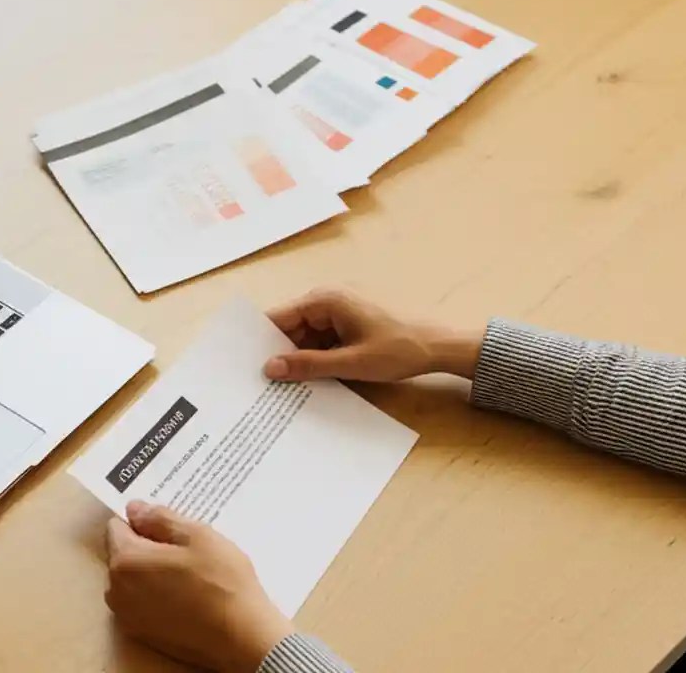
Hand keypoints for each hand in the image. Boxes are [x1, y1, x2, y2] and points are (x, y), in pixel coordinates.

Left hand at [105, 501, 293, 672]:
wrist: (241, 638)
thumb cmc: (222, 582)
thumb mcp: (197, 535)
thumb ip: (159, 518)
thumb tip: (134, 508)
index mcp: (125, 560)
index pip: (117, 526)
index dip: (142, 522)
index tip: (168, 528)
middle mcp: (115, 589)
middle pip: (122, 553)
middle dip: (146, 547)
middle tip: (184, 551)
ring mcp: (126, 615)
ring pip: (131, 579)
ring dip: (149, 572)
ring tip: (187, 575)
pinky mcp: (140, 634)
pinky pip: (139, 602)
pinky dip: (154, 595)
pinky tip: (184, 597)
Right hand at [263, 288, 481, 381]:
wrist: (441, 346)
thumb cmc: (399, 349)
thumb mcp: (350, 363)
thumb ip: (308, 365)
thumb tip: (269, 369)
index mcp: (325, 300)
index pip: (278, 317)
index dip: (261, 340)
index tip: (244, 363)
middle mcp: (329, 299)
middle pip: (291, 327)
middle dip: (280, 352)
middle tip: (263, 382)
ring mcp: (340, 310)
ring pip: (306, 336)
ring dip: (299, 357)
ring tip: (284, 385)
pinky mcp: (350, 322)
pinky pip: (323, 339)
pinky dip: (317, 356)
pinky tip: (311, 378)